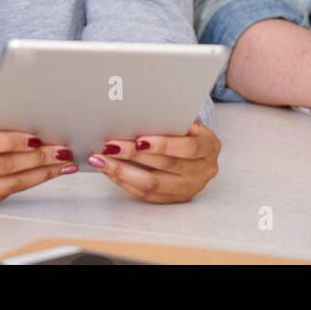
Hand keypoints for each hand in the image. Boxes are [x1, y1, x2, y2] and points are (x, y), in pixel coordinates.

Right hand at [0, 99, 75, 209]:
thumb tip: (8, 101)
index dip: (12, 141)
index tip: (37, 137)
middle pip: (1, 166)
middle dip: (36, 158)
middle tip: (60, 150)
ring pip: (8, 184)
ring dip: (40, 173)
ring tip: (61, 163)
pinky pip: (6, 193)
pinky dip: (30, 182)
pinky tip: (46, 173)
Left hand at [86, 118, 219, 202]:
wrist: (198, 153)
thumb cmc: (188, 131)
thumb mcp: (189, 119)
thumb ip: (176, 117)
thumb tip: (156, 110)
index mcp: (209, 147)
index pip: (188, 148)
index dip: (164, 145)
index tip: (139, 140)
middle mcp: (202, 171)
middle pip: (165, 165)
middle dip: (134, 155)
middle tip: (110, 146)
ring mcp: (187, 188)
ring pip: (152, 184)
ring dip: (122, 171)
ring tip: (101, 159)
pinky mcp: (171, 199)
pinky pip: (145, 194)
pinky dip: (124, 181)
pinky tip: (108, 170)